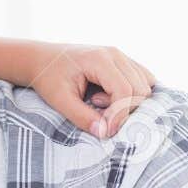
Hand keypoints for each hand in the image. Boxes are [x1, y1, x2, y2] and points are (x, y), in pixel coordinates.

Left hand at [26, 44, 156, 138]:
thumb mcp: (59, 100)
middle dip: (124, 109)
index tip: (106, 131)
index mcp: (100, 59)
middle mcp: (115, 54)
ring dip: (129, 102)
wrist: (41, 59)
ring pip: (146, 85)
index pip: (125, 91)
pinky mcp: (123, 62)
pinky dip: (133, 95)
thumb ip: (82, 117)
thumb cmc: (48, 77)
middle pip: (140, 89)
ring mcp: (121, 56)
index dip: (119, 115)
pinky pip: (142, 80)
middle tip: (96, 110)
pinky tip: (111, 99)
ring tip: (100, 102)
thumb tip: (105, 133)